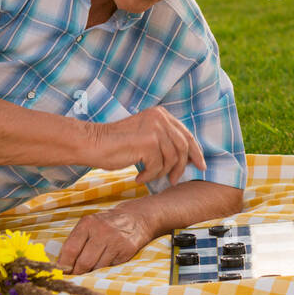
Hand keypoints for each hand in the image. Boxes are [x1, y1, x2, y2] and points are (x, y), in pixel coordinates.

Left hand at [56, 208, 154, 273]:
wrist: (134, 218)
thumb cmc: (104, 225)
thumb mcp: (88, 225)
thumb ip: (75, 242)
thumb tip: (62, 266)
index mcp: (87, 223)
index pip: (70, 249)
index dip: (63, 264)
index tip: (61, 273)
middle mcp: (102, 231)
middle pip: (84, 262)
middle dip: (77, 273)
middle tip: (74, 277)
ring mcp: (116, 241)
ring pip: (97, 267)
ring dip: (91, 272)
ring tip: (90, 270)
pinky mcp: (127, 250)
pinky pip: (111, 267)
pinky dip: (105, 269)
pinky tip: (106, 262)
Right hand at [89, 107, 207, 185]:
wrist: (93, 143)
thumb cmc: (116, 144)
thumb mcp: (145, 136)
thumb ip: (164, 141)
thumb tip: (186, 159)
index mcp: (161, 114)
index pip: (186, 134)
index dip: (195, 152)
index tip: (200, 165)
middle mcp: (160, 118)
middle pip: (183, 146)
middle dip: (182, 166)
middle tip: (175, 180)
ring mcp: (155, 128)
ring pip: (171, 159)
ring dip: (160, 172)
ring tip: (147, 175)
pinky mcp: (148, 142)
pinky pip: (158, 166)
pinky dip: (149, 175)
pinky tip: (138, 176)